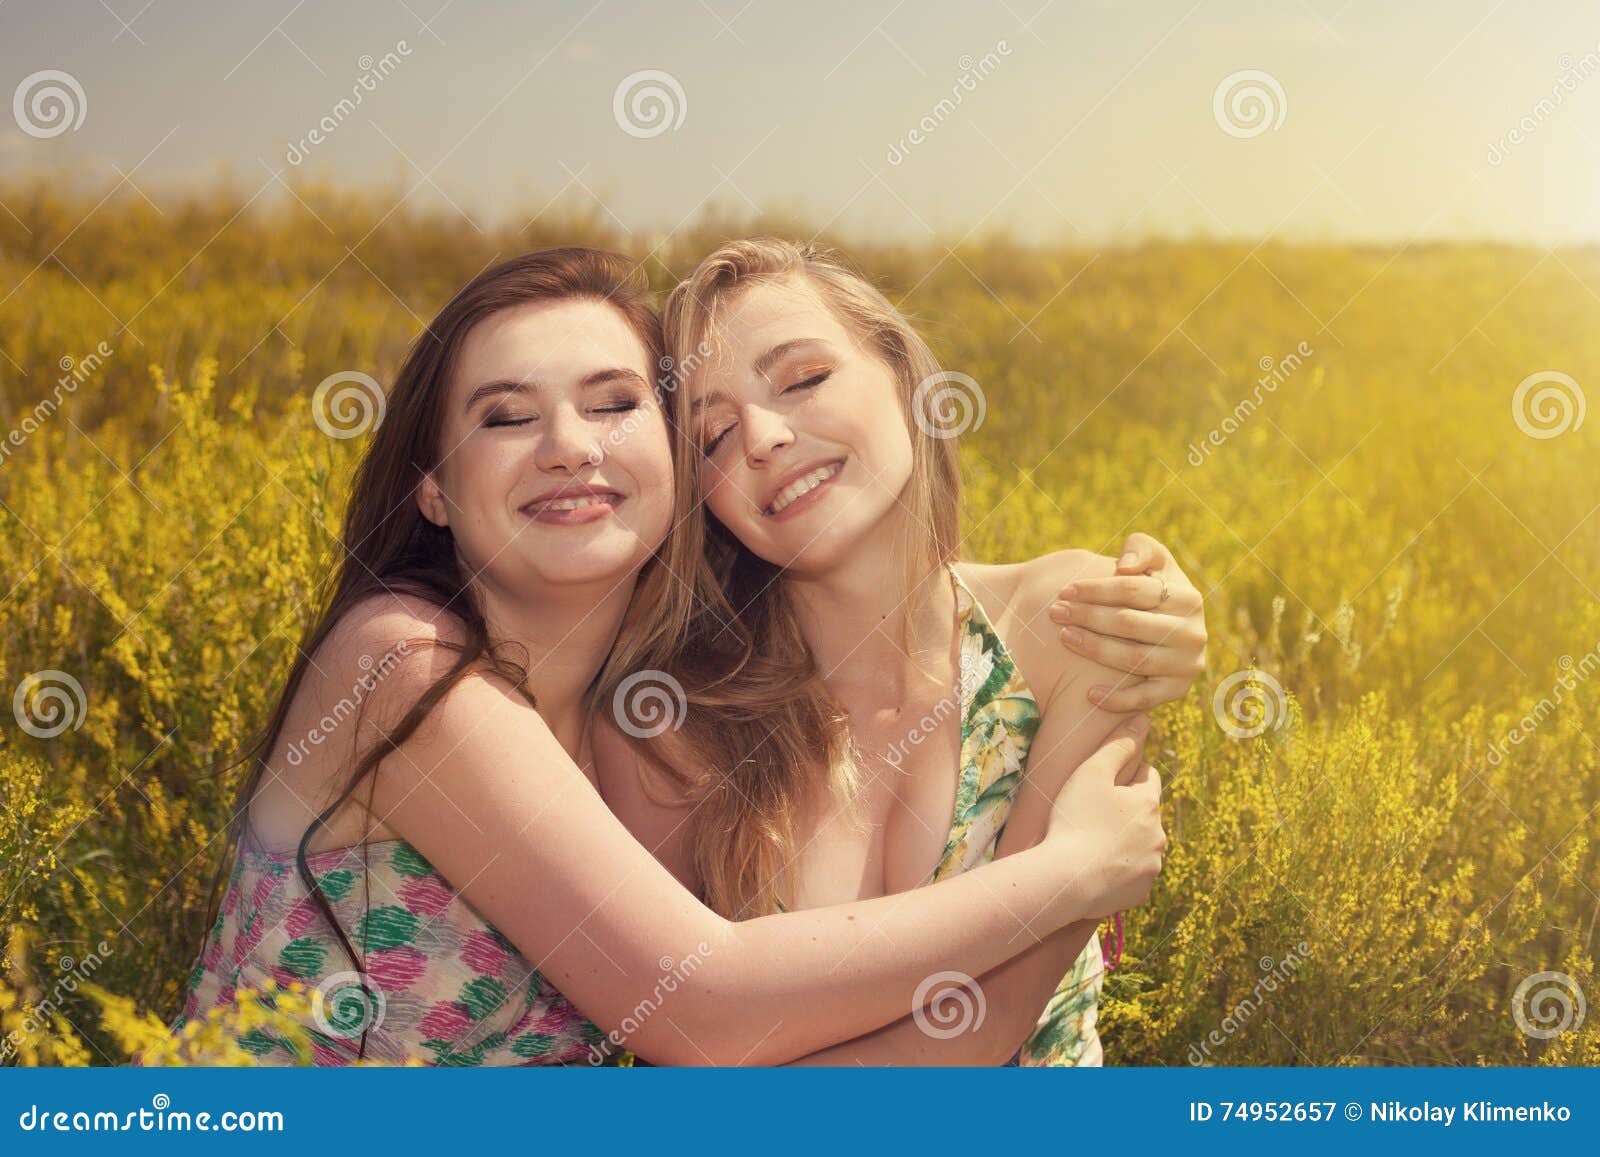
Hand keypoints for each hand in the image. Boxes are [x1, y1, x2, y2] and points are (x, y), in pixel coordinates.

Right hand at [1044, 715, 1166, 919]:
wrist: (1066, 879)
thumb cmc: (1076, 819)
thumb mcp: (1092, 773)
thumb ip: (1118, 746)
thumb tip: (1142, 721)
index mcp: (1149, 803)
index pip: (1148, 778)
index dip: (1128, 775)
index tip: (1107, 781)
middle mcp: (1158, 834)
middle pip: (1145, 814)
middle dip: (1125, 812)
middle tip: (1093, 813)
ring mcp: (1152, 866)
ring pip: (1140, 846)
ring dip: (1123, 842)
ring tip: (1092, 843)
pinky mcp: (1140, 892)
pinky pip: (1131, 875)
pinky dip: (1118, 870)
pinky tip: (1094, 868)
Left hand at [1049, 531, 1206, 711]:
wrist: (1173, 630)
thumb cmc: (1153, 588)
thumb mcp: (1155, 561)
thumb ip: (1141, 549)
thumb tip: (1125, 568)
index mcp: (1187, 596)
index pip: (1133, 590)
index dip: (1095, 588)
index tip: (1066, 590)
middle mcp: (1192, 632)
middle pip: (1129, 623)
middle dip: (1087, 616)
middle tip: (1055, 613)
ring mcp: (1187, 663)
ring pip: (1133, 659)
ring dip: (1094, 650)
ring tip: (1065, 637)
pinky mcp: (1178, 689)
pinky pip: (1145, 698)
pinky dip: (1117, 699)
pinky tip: (1088, 694)